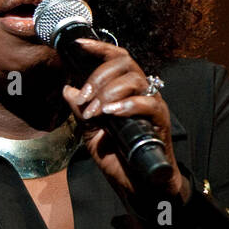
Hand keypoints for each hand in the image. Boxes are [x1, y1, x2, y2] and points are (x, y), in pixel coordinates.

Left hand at [60, 37, 189, 207]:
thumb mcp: (90, 132)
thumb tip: (67, 89)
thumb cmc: (117, 156)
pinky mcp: (161, 121)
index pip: (116, 59)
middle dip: (98, 77)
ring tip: (96, 113)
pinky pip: (148, 103)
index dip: (99, 47)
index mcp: (123, 91)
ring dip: (108, 93)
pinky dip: (127, 105)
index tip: (78, 45)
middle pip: (124, 64)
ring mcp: (152, 105)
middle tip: (85, 99)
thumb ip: (80, 111)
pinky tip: (111, 113)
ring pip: (134, 80)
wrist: (137, 184)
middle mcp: (140, 92)